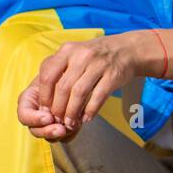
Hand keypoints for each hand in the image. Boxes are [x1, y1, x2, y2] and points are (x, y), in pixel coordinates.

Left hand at [18, 34, 140, 140]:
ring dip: (73, 111)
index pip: (48, 76)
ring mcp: (99, 64)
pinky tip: (87, 118)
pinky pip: (98, 96)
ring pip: (80, 93)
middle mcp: (82, 55)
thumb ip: (59, 69)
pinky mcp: (113, 75)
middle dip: (58, 108)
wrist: (128, 49)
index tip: (45, 109)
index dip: (45, 96)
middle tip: (58, 120)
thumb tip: (45, 98)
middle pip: (63, 87)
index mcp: (67, 50)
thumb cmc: (96, 56)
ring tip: (70, 123)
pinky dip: (90, 110)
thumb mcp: (75, 53)